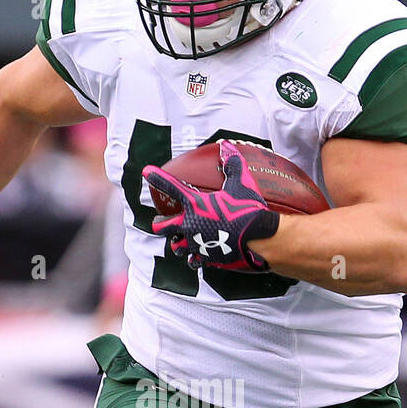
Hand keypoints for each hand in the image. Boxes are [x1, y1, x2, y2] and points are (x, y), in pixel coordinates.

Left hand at [143, 139, 279, 271]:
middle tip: (160, 222)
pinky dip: (194, 258)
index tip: (147, 171)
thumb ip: (233, 165)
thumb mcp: (241, 184)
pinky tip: (196, 257)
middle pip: (162, 227)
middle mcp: (190, 225)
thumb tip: (228, 146)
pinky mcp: (206, 258)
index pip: (171, 187)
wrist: (259, 239)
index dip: (157, 178)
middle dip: (160, 224)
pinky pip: (193, 261)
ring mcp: (196, 244)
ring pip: (176, 247)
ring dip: (177, 243)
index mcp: (195, 204)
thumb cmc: (248, 210)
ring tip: (179, 241)